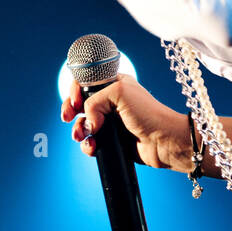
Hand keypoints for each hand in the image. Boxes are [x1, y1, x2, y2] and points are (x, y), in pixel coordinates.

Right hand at [60, 72, 189, 170]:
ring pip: (82, 125)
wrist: (164, 142)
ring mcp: (110, 123)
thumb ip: (94, 101)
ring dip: (78, 131)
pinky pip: (90, 142)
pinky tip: (93, 147)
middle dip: (70, 110)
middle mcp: (110, 103)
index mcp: (113, 85)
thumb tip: (88, 123)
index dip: (75, 90)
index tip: (75, 101)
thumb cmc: (148, 113)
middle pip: (78, 104)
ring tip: (83, 136)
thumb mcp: (119, 93)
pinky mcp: (111, 141)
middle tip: (67, 118)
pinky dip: (88, 145)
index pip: (85, 82)